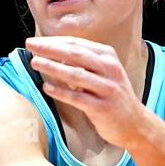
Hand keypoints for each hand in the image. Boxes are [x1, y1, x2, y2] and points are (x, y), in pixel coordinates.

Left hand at [24, 36, 147, 148]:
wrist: (135, 123)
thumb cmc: (112, 95)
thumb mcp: (102, 72)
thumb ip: (82, 63)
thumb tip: (52, 53)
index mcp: (108, 56)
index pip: (76, 44)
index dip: (53, 41)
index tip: (35, 41)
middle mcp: (109, 69)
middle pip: (75, 54)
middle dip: (50, 48)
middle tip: (30, 45)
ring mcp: (107, 88)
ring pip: (75, 74)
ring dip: (52, 67)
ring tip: (34, 63)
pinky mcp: (102, 107)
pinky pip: (77, 97)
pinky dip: (60, 92)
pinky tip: (46, 87)